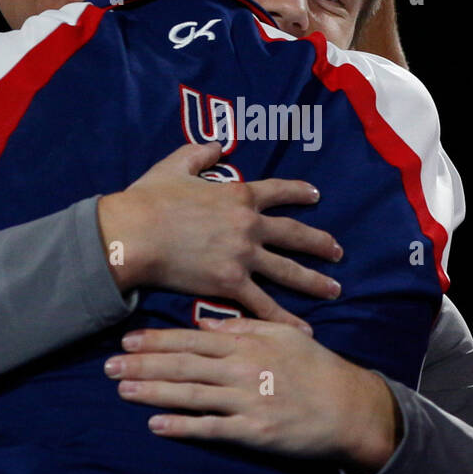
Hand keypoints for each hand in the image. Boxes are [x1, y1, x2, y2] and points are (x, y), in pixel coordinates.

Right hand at [97, 143, 342, 331]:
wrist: (134, 233)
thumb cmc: (150, 199)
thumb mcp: (176, 164)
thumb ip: (200, 152)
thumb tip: (217, 145)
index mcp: (240, 194)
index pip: (280, 191)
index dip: (300, 192)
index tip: (316, 196)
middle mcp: (250, 224)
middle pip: (295, 235)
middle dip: (320, 244)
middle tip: (338, 252)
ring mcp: (243, 255)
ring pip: (288, 270)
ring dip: (314, 281)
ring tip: (334, 290)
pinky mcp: (230, 284)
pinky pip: (264, 304)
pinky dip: (284, 318)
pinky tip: (303, 329)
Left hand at [103, 317, 401, 473]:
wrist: (349, 407)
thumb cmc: (316, 369)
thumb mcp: (284, 335)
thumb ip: (244, 326)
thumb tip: (206, 320)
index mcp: (248, 343)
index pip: (193, 338)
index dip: (157, 339)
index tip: (127, 339)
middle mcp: (242, 369)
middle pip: (184, 364)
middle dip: (143, 363)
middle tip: (109, 365)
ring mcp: (247, 400)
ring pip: (190, 394)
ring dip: (153, 391)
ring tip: (122, 389)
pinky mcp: (254, 431)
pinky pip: (211, 428)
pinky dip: (182, 426)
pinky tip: (156, 425)